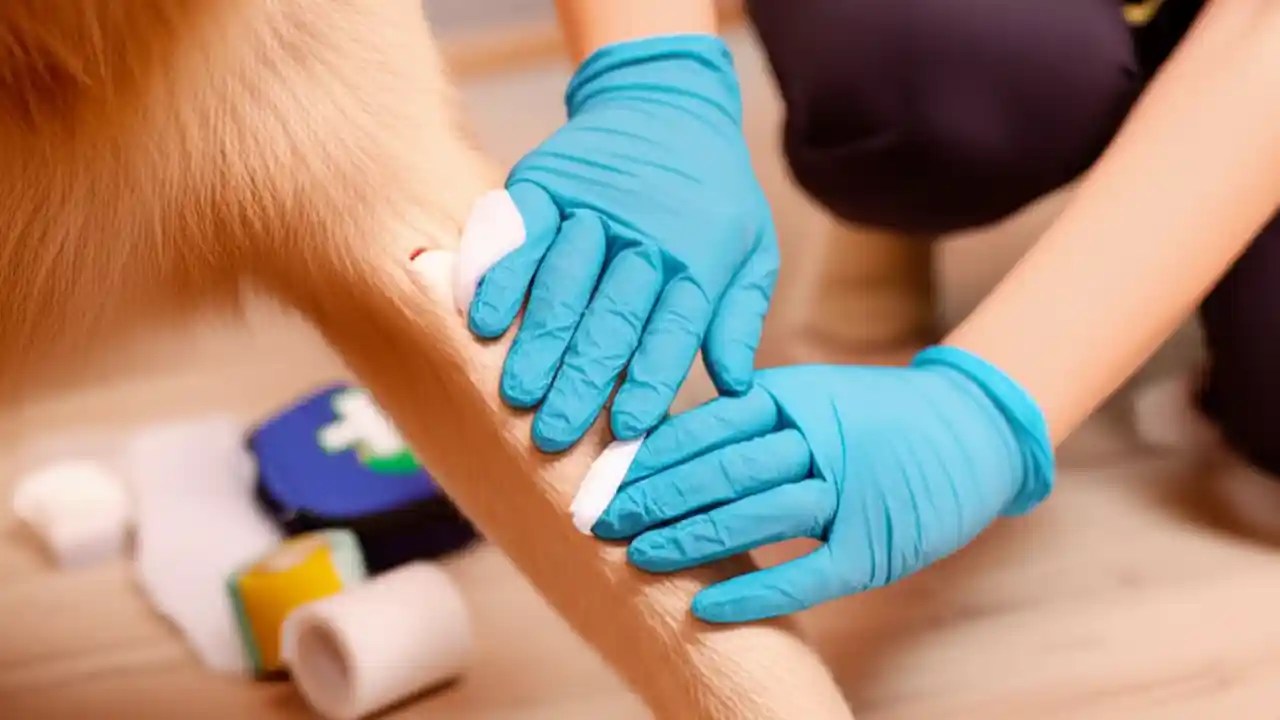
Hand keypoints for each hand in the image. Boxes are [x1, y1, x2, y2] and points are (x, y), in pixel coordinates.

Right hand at [468, 34, 778, 452]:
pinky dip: (500, 274)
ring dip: (538, 340)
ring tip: (516, 392)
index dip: (649, 379)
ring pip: (563, 280)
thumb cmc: (714, 195)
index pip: (672, 329)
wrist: (668, 101)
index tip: (625, 429)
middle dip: (582, 378)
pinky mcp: (546, 181)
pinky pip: (519, 230)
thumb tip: (738, 386)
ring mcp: (591, 204)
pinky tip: (481, 319)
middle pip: (611, 315)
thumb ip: (737, 316)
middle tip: (554, 433)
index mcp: (699, 256)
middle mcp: (645, 232)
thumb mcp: (752, 248)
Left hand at [591, 346, 1053, 622]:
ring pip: (756, 515)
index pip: (705, 424)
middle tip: (597, 518)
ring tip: (637, 558)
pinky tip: (708, 608)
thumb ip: (748, 416)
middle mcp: (816, 439)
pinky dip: (756, 592)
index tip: (599, 473)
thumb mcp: (811, 396)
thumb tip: (662, 443)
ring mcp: (847, 494)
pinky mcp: (872, 547)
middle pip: (720, 468)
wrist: (975, 428)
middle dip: (654, 495)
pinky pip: (806, 574)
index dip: (650, 453)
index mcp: (793, 397)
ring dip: (691, 538)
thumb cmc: (875, 416)